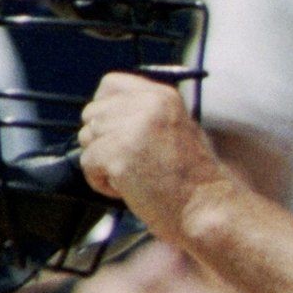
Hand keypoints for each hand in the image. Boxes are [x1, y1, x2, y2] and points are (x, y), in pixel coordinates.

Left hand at [75, 71, 229, 240]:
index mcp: (162, 96)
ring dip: (102, 161)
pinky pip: (87, 163)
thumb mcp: (176, 128)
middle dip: (102, 139)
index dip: (106, 108)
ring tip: (133, 175)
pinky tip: (128, 188)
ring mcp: (131, 128)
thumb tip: (105, 117)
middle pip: (92, 113)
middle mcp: (146, 105)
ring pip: (86, 139)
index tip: (119, 131)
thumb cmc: (192, 178)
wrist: (206, 207)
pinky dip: (101, 181)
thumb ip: (142, 114)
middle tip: (131, 161)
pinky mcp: (118, 154)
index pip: (110, 84)